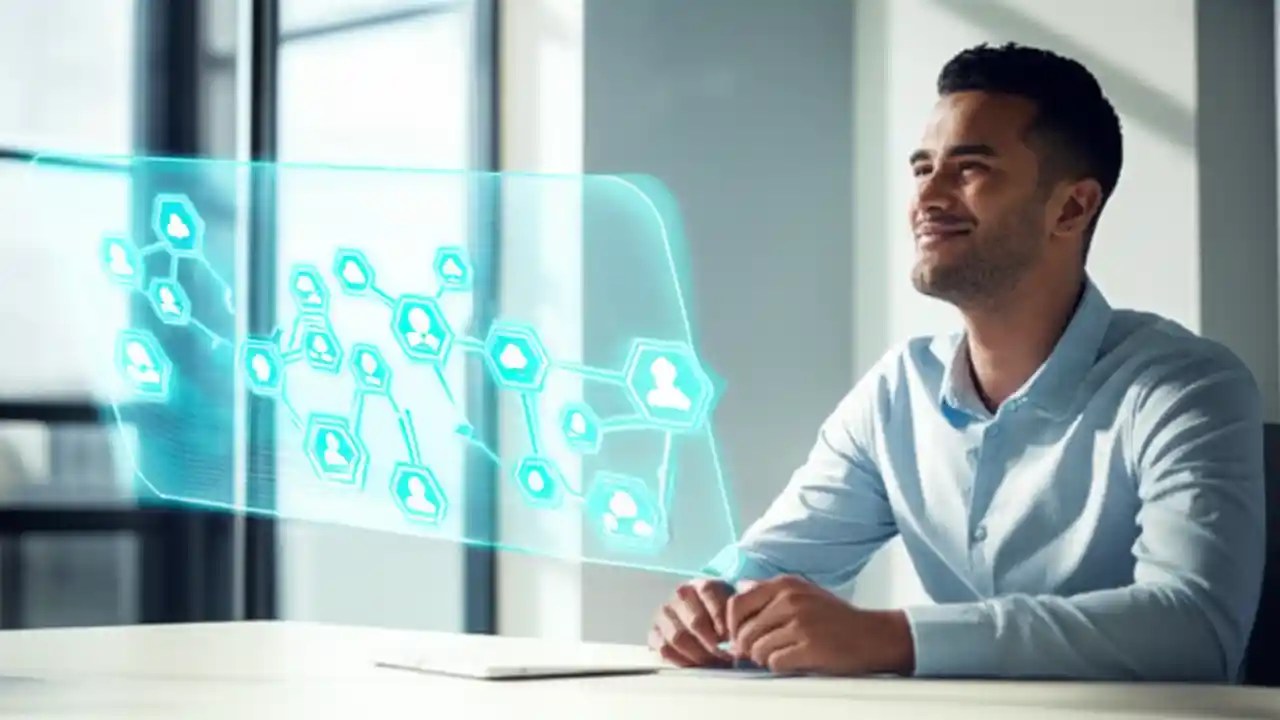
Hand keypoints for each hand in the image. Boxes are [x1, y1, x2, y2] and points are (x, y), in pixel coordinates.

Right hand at [647, 578, 735, 666]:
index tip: (732, 636)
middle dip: (713, 644)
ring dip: (699, 655)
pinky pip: (665, 649)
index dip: (721, 617)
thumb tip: (737, 642)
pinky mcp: (655, 633)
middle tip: (725, 657)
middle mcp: (679, 595)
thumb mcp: (733, 609)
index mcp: (700, 584)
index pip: (709, 592)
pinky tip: (696, 664)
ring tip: (712, 662)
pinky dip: (682, 661)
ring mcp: (665, 614)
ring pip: (679, 638)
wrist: (704, 622)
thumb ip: (736, 618)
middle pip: (696, 622)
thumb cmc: (723, 616)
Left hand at [727, 575, 914, 675]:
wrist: (872, 635)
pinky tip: (794, 661)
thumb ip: (771, 590)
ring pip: (757, 650)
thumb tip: (740, 586)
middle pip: (743, 632)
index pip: (736, 604)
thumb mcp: (803, 591)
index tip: (739, 637)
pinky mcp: (809, 647)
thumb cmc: (835, 617)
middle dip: (747, 648)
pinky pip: (774, 663)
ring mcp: (800, 623)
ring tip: (781, 655)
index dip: (732, 626)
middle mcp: (789, 600)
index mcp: (785, 585)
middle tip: (761, 653)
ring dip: (764, 659)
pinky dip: (780, 667)